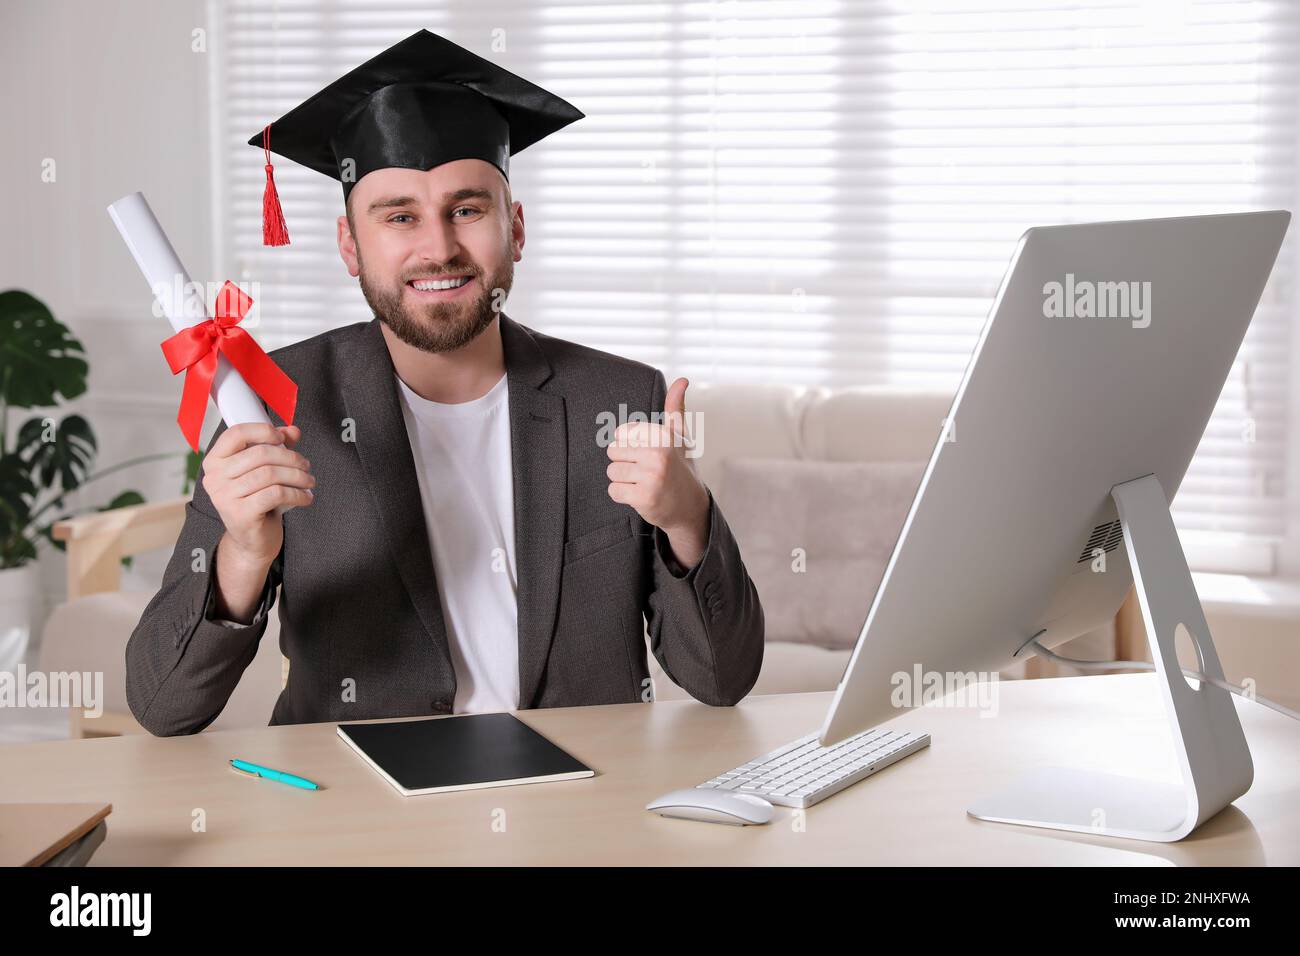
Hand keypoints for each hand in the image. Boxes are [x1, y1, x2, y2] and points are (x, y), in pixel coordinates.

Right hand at [202, 422, 313, 568]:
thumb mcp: (264, 470)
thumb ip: (276, 446)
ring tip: (308, 481)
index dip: (263, 431)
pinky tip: (305, 497)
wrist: (252, 540)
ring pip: (270, 474)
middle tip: (306, 465)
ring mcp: (224, 497)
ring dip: (297, 476)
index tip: (283, 438)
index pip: (236, 433)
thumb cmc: (257, 500)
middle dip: (290, 457)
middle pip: (260, 453)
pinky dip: (297, 494)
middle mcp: (214, 478)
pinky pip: (276, 494)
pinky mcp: (240, 514)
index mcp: (215, 461)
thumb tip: (293, 430)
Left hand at [606, 377, 709, 567]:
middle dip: (624, 463)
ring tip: (643, 483)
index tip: (646, 454)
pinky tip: (640, 495)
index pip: (621, 433)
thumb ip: (675, 408)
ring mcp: (652, 476)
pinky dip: (623, 495)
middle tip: (644, 471)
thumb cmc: (680, 468)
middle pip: (613, 452)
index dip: (630, 445)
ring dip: (623, 480)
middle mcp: (659, 453)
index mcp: (664, 435)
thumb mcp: (680, 437)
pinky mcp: (644, 497)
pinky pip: (613, 491)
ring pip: (612, 472)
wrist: (690, 507)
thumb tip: (682, 380)